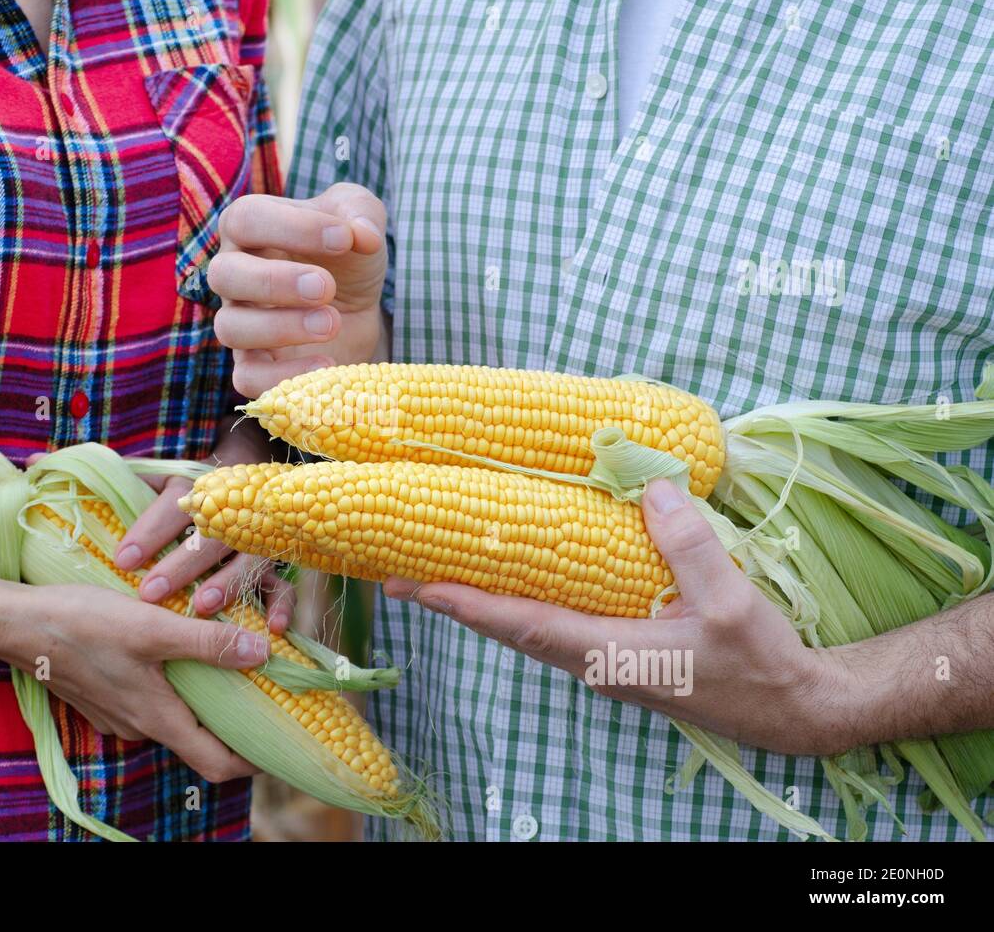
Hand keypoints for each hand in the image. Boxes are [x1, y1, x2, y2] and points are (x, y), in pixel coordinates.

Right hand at [12, 583, 268, 781]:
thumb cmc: (83, 624)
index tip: (281, 744)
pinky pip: (149, 702)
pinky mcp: (102, 698)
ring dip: (200, 699)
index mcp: (157, 719)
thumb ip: (208, 643)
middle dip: (232, 722)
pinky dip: (171, 686)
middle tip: (264, 692)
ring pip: (173, 717)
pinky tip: (178, 654)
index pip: (217, 764)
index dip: (253, 762)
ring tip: (227, 664)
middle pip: (199, 741)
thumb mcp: (153, 627)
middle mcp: (139, 727)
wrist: (17, 623)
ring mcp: (118, 715)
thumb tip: (261, 655)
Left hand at [112, 421, 296, 632]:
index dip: (149, 532)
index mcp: (194, 489)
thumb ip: (126, 486)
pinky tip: (273, 628)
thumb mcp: (152, 481)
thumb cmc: (178, 497)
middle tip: (151, 592)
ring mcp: (256, 538)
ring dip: (227, 582)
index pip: (171, 506)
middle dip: (181, 565)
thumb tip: (85, 478)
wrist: (239, 486)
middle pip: (209, 535)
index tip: (123, 560)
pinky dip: (281, 606)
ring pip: (247, 558)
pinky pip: (283, 585)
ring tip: (202, 607)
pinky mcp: (272, 565)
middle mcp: (230, 511)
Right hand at [208, 182, 387, 397]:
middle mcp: (234, 276)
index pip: (244, 219)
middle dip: (275, 282)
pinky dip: (284, 377)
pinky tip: (328, 365)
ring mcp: (239, 324)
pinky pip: (247, 379)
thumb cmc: (345, 253)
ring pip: (230, 328)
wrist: (358, 306)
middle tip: (327, 287)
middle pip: (223, 275)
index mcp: (248, 230)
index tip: (343, 238)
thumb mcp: (360, 217)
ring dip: (281, 327)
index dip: (291, 227)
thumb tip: (361, 236)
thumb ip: (361, 212)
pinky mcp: (254, 367)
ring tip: (332, 323)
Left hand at [384, 479, 852, 755]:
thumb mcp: (730, 603)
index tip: (415, 585)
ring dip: (485, 603)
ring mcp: (607, 662)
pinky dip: (525, 604)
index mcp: (610, 654)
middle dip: (456, 601)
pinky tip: (521, 580)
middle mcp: (595, 662)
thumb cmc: (761, 665)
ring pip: (530, 630)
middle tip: (402, 575)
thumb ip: (689, 548)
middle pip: (510, 629)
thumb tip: (650, 487)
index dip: (466, 604)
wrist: (794, 709)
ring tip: (443, 572)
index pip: (521, 625)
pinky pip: (558, 626)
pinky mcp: (623, 656)